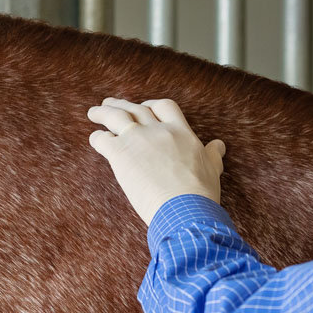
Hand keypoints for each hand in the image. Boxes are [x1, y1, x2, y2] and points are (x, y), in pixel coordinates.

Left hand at [87, 98, 225, 224]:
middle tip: (110, 104)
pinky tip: (96, 140)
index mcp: (181, 131)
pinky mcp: (120, 154)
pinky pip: (102, 140)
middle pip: (136, 108)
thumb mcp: (212, 168)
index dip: (151, 105)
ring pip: (115, 116)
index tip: (143, 107)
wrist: (184, 208)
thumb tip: (219, 146)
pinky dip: (97, 138)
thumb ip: (212, 155)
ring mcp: (137, 139)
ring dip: (102, 113)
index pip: (164, 107)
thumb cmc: (200, 193)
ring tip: (93, 113)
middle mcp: (158, 130)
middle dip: (121, 104)